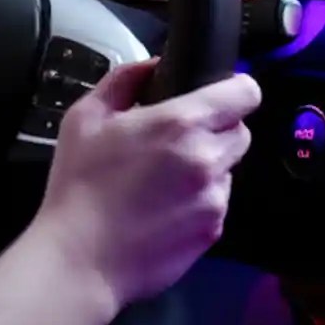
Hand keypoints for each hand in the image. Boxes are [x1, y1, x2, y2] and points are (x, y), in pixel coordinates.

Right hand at [30, 60, 261, 310]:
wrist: (79, 260)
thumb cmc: (78, 187)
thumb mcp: (86, 118)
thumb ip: (125, 80)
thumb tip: (154, 64)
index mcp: (182, 123)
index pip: (246, 93)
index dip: (237, 90)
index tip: (221, 94)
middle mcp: (208, 158)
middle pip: (241, 131)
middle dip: (218, 130)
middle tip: (179, 141)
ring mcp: (215, 197)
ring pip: (229, 168)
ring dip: (209, 167)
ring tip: (164, 180)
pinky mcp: (214, 229)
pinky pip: (218, 203)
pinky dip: (200, 201)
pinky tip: (164, 208)